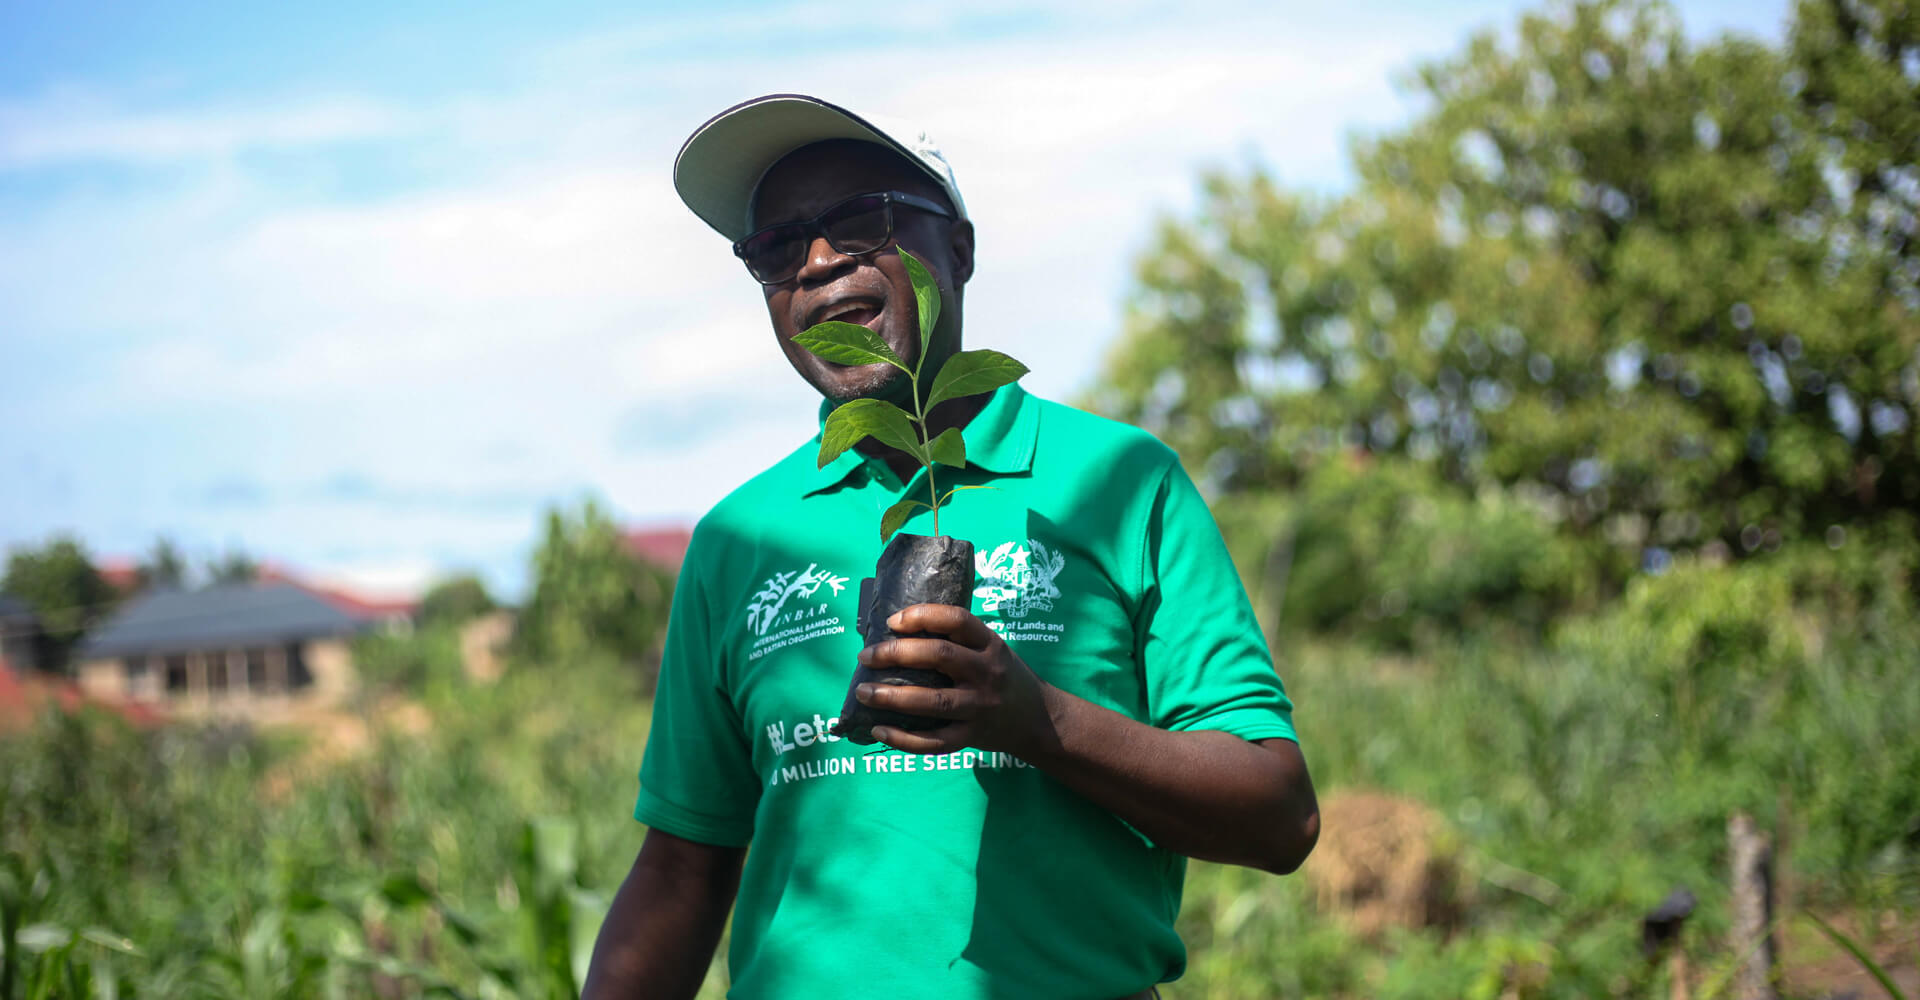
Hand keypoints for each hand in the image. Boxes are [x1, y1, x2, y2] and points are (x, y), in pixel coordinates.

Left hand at [855, 603, 1058, 757]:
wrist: (1038, 719)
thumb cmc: (1003, 676)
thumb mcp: (991, 649)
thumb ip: (957, 641)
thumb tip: (896, 632)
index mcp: (990, 644)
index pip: (957, 619)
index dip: (922, 616)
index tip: (893, 622)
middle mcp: (987, 673)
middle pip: (939, 656)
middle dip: (896, 654)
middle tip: (866, 656)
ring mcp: (980, 707)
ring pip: (933, 702)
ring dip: (891, 697)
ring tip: (863, 692)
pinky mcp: (972, 737)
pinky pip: (935, 741)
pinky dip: (903, 739)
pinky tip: (879, 730)